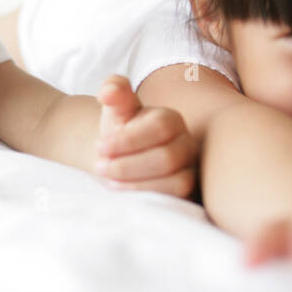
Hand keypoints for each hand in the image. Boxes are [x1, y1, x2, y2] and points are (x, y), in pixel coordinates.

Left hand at [93, 75, 196, 198]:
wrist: (119, 158)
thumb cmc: (120, 131)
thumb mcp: (115, 110)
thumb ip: (113, 92)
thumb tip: (107, 91)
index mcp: (172, 120)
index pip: (160, 127)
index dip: (127, 139)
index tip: (99, 147)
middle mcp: (187, 145)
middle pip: (167, 158)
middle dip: (127, 165)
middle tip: (100, 166)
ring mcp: (191, 171)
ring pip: (176, 182)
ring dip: (136, 184)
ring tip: (109, 180)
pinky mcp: (189, 194)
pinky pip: (177, 200)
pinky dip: (146, 197)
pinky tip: (121, 192)